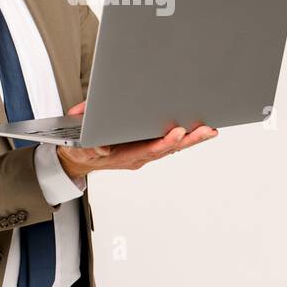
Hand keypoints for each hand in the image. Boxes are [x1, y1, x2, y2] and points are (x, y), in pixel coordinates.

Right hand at [55, 99, 217, 180]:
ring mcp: (144, 151)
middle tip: (206, 130)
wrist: (79, 158)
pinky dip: (184, 135)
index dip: (164, 142)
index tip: (177, 132)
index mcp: (124, 157)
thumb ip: (88, 149)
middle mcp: (138, 155)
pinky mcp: (145, 144)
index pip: (148, 150)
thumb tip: (101, 147)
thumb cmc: (80, 150)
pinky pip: (168, 142)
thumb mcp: (77, 149)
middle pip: (167, 148)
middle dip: (188, 139)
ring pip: (171, 146)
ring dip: (191, 138)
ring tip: (209, 129)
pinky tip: (197, 129)